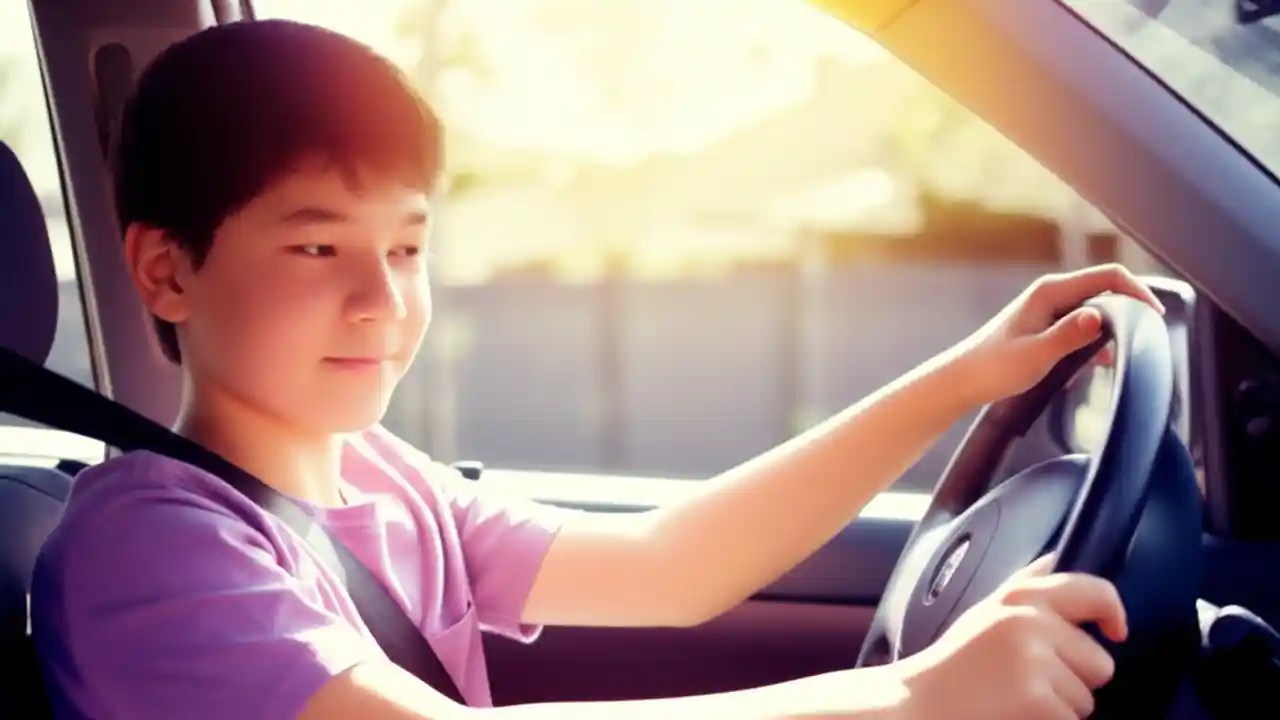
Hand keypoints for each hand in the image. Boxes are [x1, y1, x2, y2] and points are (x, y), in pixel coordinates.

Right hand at [892, 555, 1127, 718]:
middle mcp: (1030, 621)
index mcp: (1020, 597)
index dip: (1113, 613)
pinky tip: (1014, 716)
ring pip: (1087, 699)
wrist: (916, 706)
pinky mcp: (1036, 699)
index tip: (1116, 632)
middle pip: (1100, 662)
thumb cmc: (954, 665)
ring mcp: (1034, 660)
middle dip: (1074, 681)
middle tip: (1026, 683)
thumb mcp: (986, 611)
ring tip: (1014, 699)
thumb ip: (1026, 584)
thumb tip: (1057, 559)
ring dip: (1059, 708)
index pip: (1093, 591)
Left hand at [949, 264, 1164, 407]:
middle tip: (1140, 343)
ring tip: (1108, 361)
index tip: (1156, 316)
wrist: (963, 380)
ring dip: (1109, 334)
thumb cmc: (994, 368)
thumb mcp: (1036, 355)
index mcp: (1051, 292)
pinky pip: (1083, 329)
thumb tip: (1098, 317)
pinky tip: (1089, 367)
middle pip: (1106, 292)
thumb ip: (1069, 336)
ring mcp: (1049, 310)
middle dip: (1127, 315)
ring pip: (1096, 313)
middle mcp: (1052, 295)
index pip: (1109, 276)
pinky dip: (1093, 345)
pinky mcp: (1047, 327)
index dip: (1138, 291)